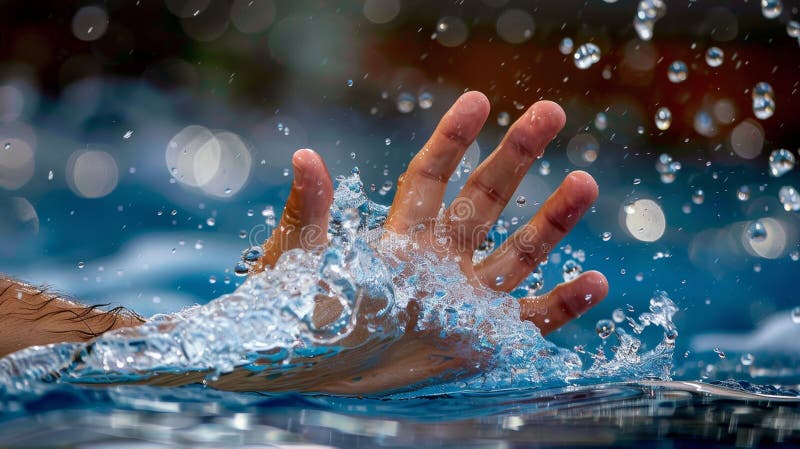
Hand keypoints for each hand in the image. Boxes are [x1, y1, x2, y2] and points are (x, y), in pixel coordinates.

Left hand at [256, 91, 606, 334]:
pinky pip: (531, 320)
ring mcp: (465, 298)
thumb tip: (305, 155)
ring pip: (519, 252)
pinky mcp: (481, 339)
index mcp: (399, 235)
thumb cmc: (298, 317)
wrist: (310, 377)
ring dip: (553, 221)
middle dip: (517, 155)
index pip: (431, 176)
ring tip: (586, 182)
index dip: (453, 139)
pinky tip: (597, 283)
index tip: (478, 100)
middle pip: (486, 199)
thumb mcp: (297, 262)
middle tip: (549, 111)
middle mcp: (440, 259)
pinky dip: (564, 305)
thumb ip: (309, 213)